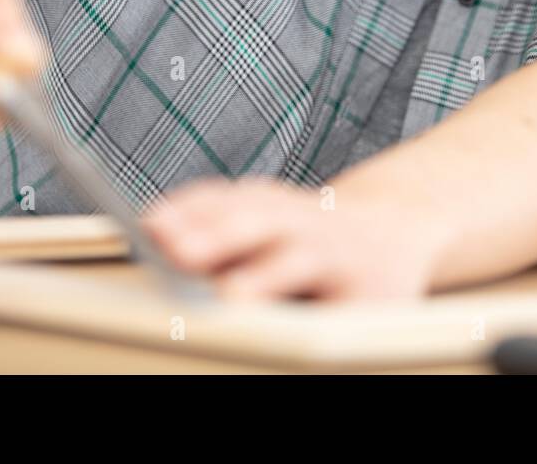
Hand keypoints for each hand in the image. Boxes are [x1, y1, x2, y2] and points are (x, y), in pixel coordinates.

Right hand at [141, 178, 445, 300]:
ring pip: (231, 205)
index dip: (265, 279)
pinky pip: (219, 195)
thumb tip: (272, 342)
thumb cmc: (369, 286)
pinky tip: (154, 219)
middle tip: (181, 252)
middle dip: (217, 238)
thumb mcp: (364, 313)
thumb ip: (317, 323)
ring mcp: (280, 203)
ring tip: (150, 230)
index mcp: (339, 257)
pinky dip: (185, 206)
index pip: (298, 267)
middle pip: (258, 225)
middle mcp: (307, 224)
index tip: (234, 295)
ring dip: (190, 217)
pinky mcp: (258, 193)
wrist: (386, 227)